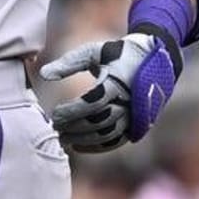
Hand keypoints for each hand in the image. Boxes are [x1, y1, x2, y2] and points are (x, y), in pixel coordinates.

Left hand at [40, 33, 176, 152]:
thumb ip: (69, 63)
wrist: (155, 58)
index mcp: (118, 82)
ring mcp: (135, 115)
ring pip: (108, 134)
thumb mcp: (94, 52)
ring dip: (84, 139)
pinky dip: (98, 147)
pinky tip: (78, 147)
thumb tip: (44, 74)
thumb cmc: (117, 53)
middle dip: (74, 126)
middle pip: (99, 121)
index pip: (92, 102)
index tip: (53, 114)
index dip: (72, 111)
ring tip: (63, 138)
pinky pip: (117, 141)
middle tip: (54, 128)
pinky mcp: (137, 124)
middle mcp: (129, 101)